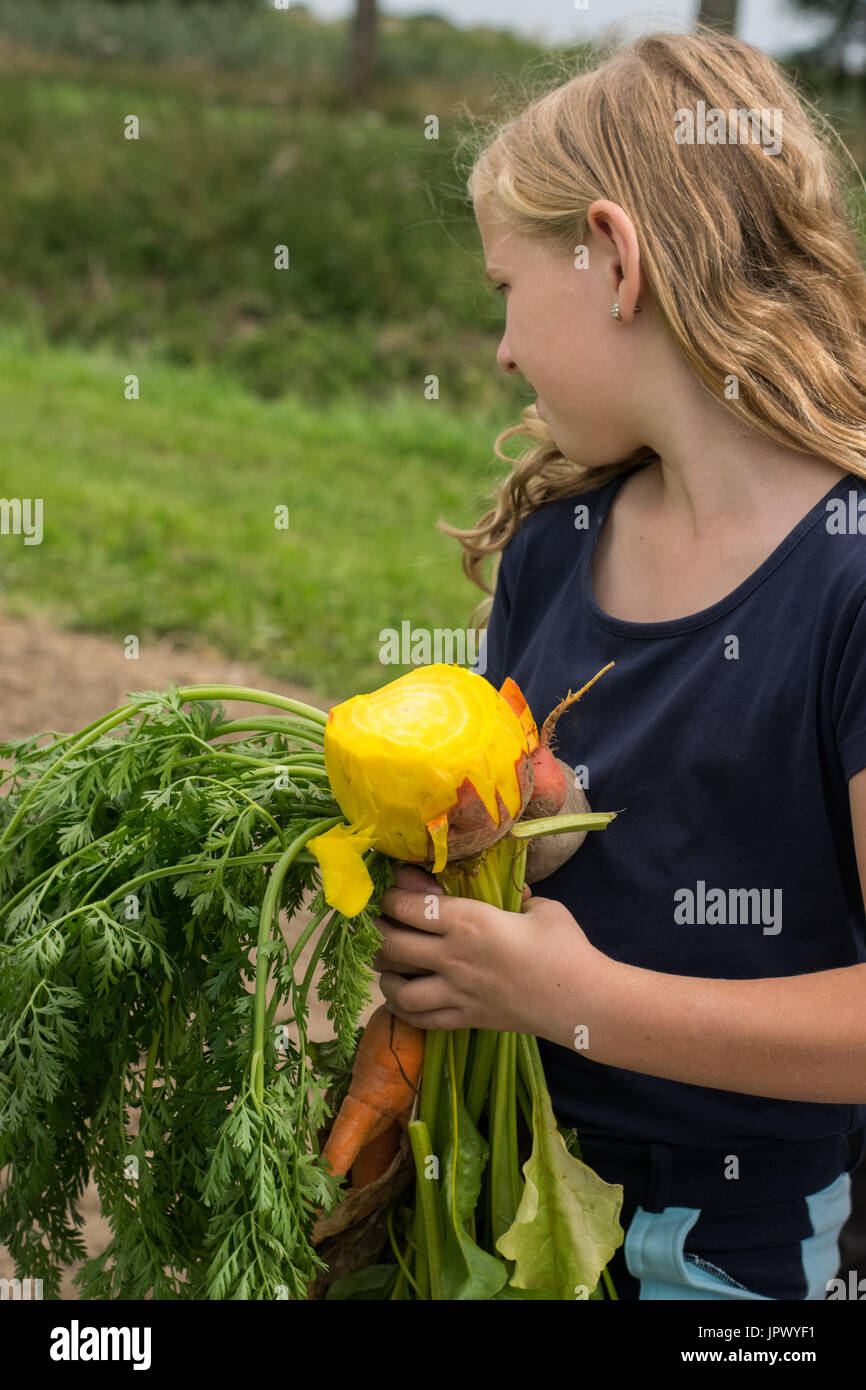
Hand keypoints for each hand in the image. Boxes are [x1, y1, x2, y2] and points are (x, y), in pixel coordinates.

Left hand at [370, 862, 602, 1039]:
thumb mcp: (542, 908)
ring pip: (395, 986)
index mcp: (469, 922)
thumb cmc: (566, 948)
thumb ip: (516, 898)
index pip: (407, 906)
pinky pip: (418, 1018)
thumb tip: (510, 893)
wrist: (582, 1002)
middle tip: (383, 921)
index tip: (396, 885)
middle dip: (377, 930)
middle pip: (390, 943)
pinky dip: (402, 1007)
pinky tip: (404, 994)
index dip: (392, 894)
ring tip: (389, 961)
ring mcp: (455, 992)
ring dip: (385, 971)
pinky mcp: (464, 1019)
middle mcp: (453, 957)